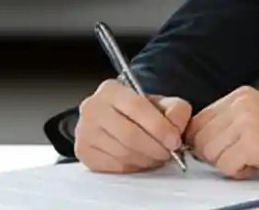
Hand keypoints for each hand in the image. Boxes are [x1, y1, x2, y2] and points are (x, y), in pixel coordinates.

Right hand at [74, 79, 191, 173]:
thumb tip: (175, 125)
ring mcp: (85, 130)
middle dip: (154, 148)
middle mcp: (93, 107)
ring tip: (155, 157)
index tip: (174, 141)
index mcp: (111, 90)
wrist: (114, 120)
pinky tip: (139, 161)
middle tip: (167, 153)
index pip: (137, 107)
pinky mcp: (83, 151)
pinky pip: (113, 166)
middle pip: (129, 135)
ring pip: (122, 153)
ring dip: (145, 160)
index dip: (160, 127)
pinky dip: (132, 168)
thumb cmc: (137, 113)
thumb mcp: (160, 103)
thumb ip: (175, 109)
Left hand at [185, 86, 258, 184]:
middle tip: (240, 157)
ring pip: (209, 152)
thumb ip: (228, 123)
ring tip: (251, 159)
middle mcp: (241, 104)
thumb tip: (193, 139)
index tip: (224, 150)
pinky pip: (225, 166)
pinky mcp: (253, 143)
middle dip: (214, 154)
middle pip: (199, 137)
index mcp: (239, 95)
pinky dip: (238, 172)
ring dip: (227, 164)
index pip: (199, 120)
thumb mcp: (256, 118)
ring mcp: (247, 122)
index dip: (205, 141)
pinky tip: (257, 165)